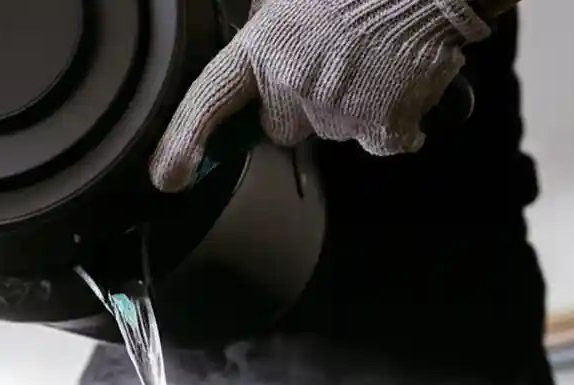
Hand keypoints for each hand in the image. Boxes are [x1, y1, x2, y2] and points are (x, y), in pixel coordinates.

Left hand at [150, 0, 491, 191]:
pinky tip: (404, 79)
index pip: (209, 99)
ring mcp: (336, 109)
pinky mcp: (382, 126)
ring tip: (377, 58)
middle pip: (282, 129)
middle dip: (302, 108)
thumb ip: (267, 37)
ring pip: (334, 132)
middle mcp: (290, 83)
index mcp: (262, 45)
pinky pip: (383, 141)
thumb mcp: (289, 0)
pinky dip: (396, 121)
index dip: (184, 140)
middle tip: (335, 63)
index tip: (169, 177)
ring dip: (354, 107)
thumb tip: (258, 74)